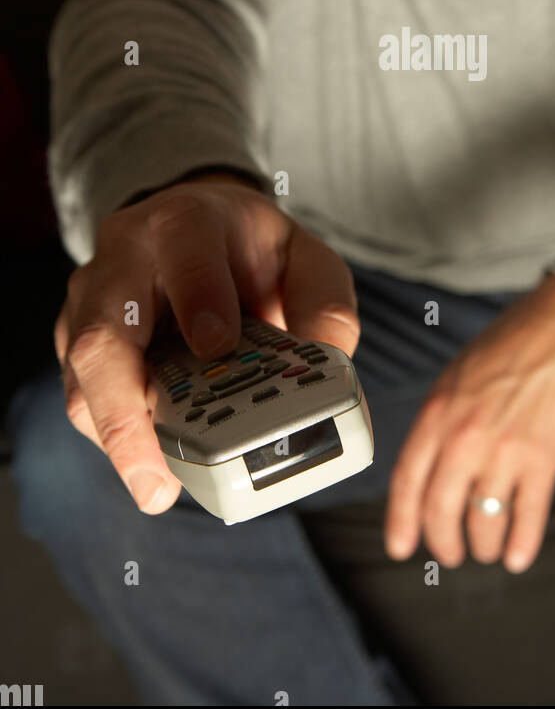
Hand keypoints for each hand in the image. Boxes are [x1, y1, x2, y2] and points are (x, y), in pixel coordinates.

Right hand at [53, 174, 359, 513]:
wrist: (199, 229)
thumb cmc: (249, 251)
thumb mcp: (303, 257)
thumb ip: (325, 302)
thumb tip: (327, 361)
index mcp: (184, 222)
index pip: (183, 251)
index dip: (199, 297)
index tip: (218, 347)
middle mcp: (124, 256)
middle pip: (103, 333)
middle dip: (125, 410)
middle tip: (159, 474)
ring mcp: (90, 298)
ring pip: (83, 375)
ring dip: (116, 436)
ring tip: (156, 486)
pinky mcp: (74, 338)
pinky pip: (84, 394)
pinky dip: (116, 434)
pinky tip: (152, 463)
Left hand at [383, 273, 554, 572]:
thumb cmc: (512, 344)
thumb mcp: (456, 376)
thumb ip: (440, 422)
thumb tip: (428, 466)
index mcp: (438, 413)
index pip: (408, 481)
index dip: (401, 521)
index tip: (400, 546)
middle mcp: (466, 435)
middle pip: (441, 510)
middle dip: (443, 543)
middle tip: (450, 554)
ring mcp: (505, 449)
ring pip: (484, 520)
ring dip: (483, 545)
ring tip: (486, 549)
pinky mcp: (544, 458)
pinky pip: (528, 516)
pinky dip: (522, 544)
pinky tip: (517, 556)